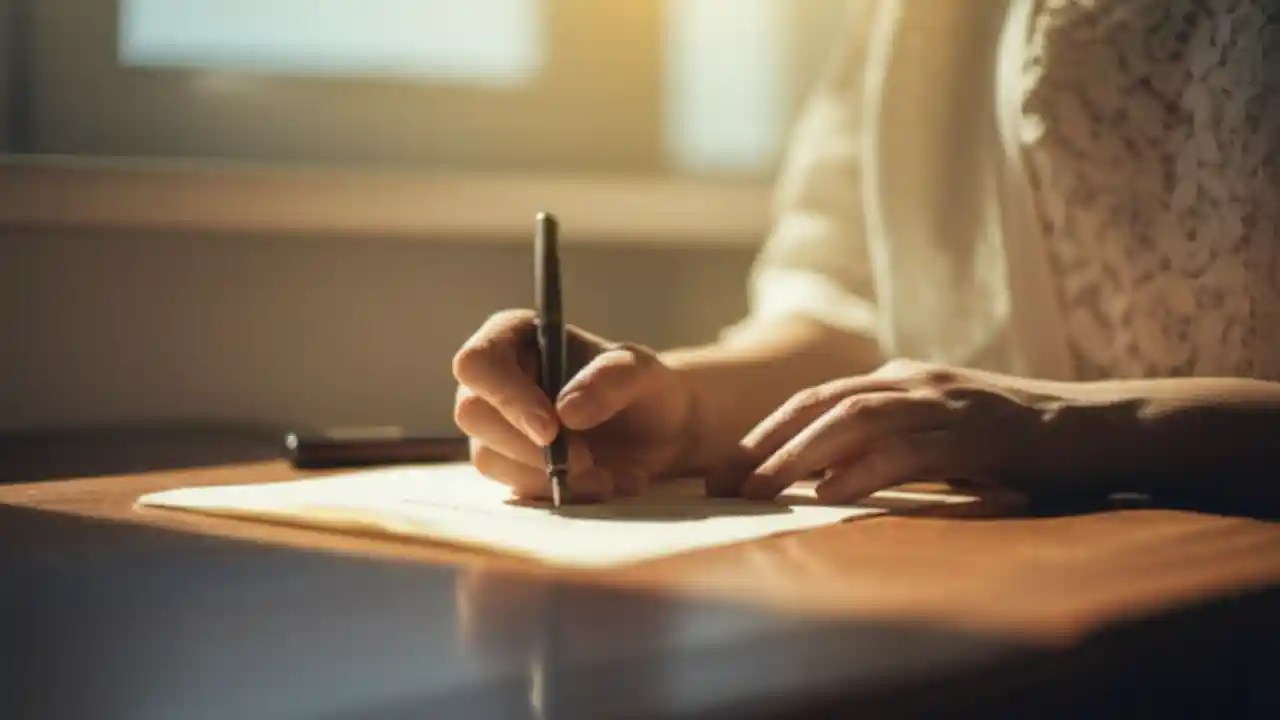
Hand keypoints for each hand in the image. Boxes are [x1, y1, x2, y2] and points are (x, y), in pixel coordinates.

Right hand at [452, 309, 696, 501]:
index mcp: (515, 337)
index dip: (506, 397)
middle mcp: (495, 378)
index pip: (479, 362)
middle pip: (472, 414)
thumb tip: (565, 411)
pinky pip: (513, 485)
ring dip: (549, 475)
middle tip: (588, 460)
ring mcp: (495, 423)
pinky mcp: (508, 463)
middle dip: (530, 447)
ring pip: (489, 456)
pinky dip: (558, 492)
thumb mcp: (644, 373)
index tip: (550, 430)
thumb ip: (613, 379)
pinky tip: (601, 483)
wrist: (656, 432)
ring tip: (609, 476)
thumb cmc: (644, 388)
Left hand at [716, 359, 1081, 502]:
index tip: (728, 466)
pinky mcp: (973, 436)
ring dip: (799, 456)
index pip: (817, 398)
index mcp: (900, 377)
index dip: (767, 430)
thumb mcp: (940, 430)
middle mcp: (913, 381)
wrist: (1096, 427)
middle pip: (822, 404)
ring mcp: (943, 403)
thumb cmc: (1013, 438)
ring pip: (854, 421)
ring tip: (759, 490)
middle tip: (724, 482)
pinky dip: (862, 471)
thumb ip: (889, 440)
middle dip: (767, 443)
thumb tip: (825, 472)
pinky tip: (829, 494)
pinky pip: (906, 450)